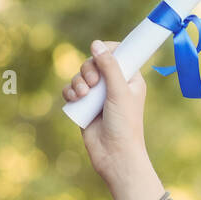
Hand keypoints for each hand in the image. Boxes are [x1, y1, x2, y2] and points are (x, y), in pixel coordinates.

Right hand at [62, 39, 149, 184]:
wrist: (114, 155)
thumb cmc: (124, 125)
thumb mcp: (119, 92)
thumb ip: (109, 67)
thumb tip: (96, 44)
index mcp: (130, 78)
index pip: (118, 53)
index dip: (107, 50)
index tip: (99, 53)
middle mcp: (114, 85)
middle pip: (95, 62)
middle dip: (89, 68)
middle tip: (93, 82)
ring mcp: (98, 96)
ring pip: (81, 76)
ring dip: (78, 81)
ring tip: (82, 95)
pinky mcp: (84, 106)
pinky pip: (72, 90)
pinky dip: (70, 92)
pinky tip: (74, 99)